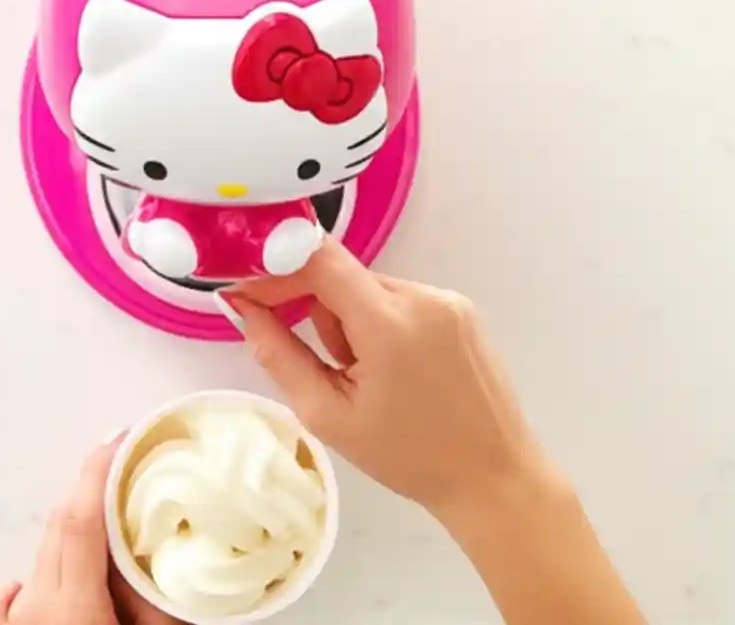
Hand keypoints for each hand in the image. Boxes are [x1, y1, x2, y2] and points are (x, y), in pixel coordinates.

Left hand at [0, 438, 185, 624]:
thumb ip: (154, 595)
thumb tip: (156, 547)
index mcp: (74, 606)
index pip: (80, 520)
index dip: (96, 474)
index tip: (117, 441)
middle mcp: (36, 604)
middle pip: (60, 526)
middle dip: (90, 490)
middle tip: (122, 471)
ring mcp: (15, 616)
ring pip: (43, 549)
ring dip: (74, 530)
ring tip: (107, 529)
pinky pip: (13, 585)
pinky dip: (43, 567)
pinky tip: (63, 575)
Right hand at [224, 237, 563, 519]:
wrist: (491, 476)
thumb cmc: (409, 457)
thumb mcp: (328, 415)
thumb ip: (278, 355)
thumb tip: (243, 309)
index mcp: (388, 324)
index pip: (318, 258)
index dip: (274, 265)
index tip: (248, 288)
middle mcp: (422, 297)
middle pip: (341, 276)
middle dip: (318, 311)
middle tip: (329, 367)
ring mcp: (447, 300)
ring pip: (369, 289)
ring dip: (352, 321)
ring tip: (370, 379)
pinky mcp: (461, 308)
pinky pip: (400, 299)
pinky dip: (383, 324)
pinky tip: (397, 372)